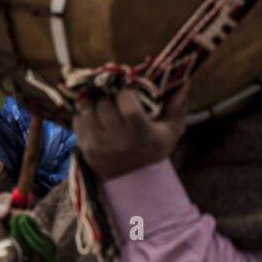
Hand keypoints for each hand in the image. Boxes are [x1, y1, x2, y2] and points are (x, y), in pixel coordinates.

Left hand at [73, 85, 187, 180]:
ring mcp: (97, 145)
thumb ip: (178, 106)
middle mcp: (117, 140)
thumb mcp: (172, 130)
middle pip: (104, 104)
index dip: (126, 93)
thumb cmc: (154, 149)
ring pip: (88, 110)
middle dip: (109, 97)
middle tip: (115, 98)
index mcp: (140, 134)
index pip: (127, 104)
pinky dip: (84, 114)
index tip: (129, 93)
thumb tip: (184, 82)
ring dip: (94, 104)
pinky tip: (95, 118)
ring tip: (104, 106)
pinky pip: (78, 120)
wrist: (134, 179)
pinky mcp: (84, 148)